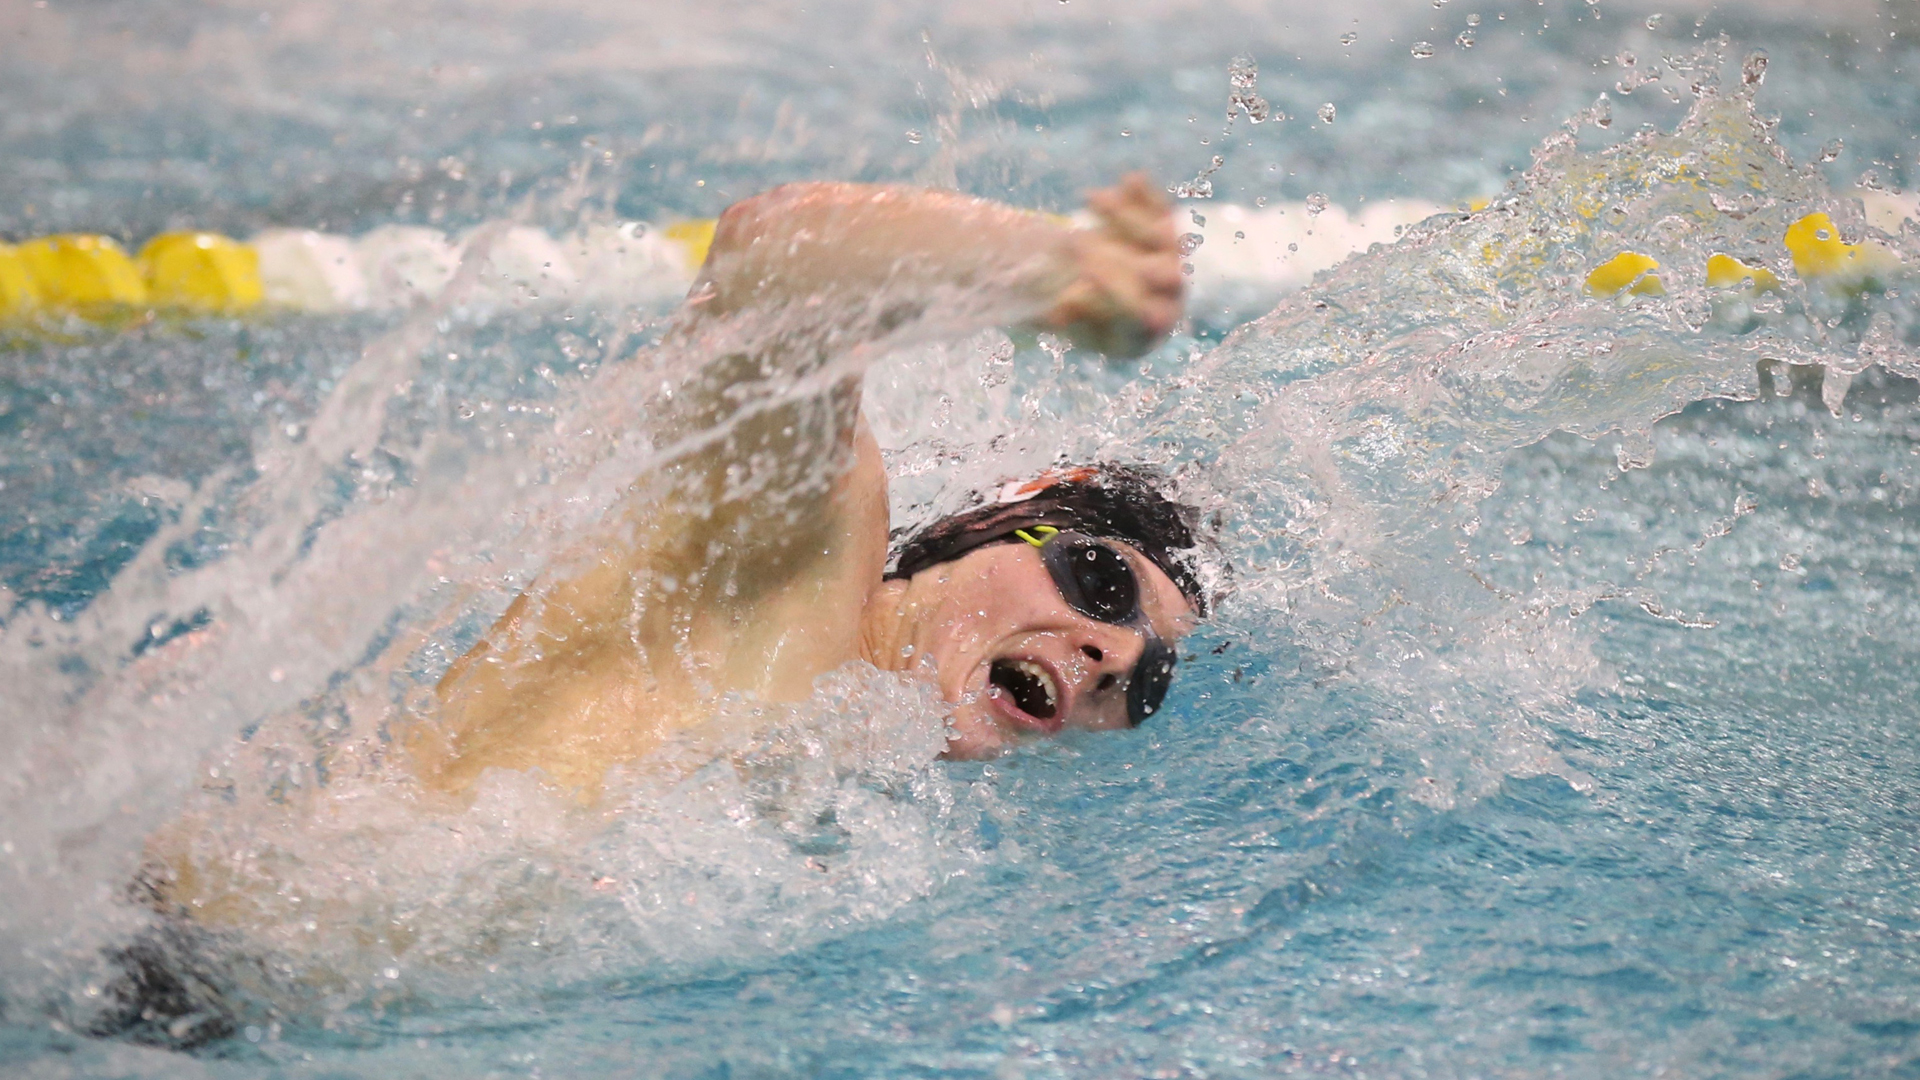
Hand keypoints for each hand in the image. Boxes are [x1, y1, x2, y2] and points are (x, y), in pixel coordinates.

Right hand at [1042, 173, 1185, 358]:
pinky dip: (1146, 197)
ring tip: (1090, 199)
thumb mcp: (1065, 318)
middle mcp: (1169, 302)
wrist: (1090, 293)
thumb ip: (1065, 313)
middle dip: (1117, 253)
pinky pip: (1164, 212)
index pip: (1139, 312)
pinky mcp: (1171, 237)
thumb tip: (1057, 312)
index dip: (1116, 291)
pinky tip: (1130, 180)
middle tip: (1075, 240)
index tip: (1084, 269)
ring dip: (1126, 216)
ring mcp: (1176, 267)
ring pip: (1162, 236)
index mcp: (1143, 334)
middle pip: (1160, 274)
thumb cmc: (1074, 311)